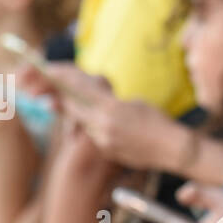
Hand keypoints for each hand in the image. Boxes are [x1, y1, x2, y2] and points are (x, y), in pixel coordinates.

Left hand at [38, 63, 180, 170]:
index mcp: (111, 108)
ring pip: (81, 123)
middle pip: (73, 108)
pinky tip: (100, 125)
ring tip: (75, 105)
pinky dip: (92, 128)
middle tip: (52, 91)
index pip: (78, 89)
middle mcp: (103, 125)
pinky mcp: (107, 151)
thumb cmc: (158, 122)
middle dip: (64, 98)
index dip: (62, 79)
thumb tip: (90, 99)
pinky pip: (93, 135)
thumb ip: (108, 101)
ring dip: (77, 113)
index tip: (49, 71)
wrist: (173, 150)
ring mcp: (104, 140)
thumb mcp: (134, 103)